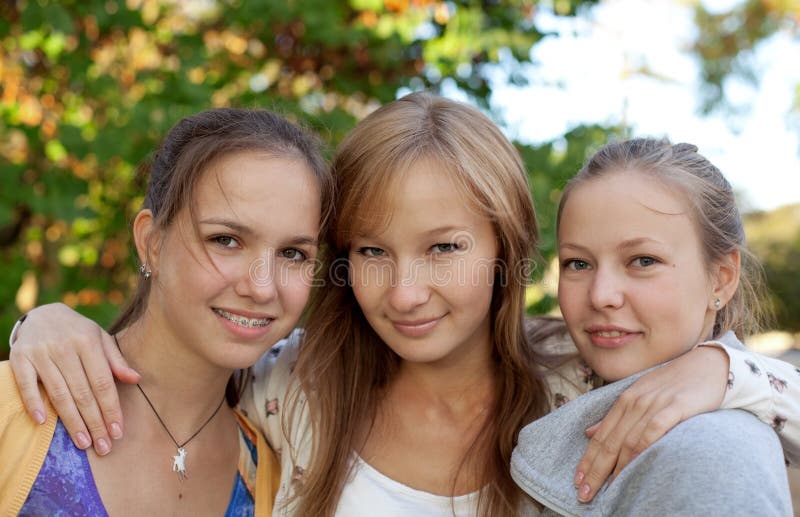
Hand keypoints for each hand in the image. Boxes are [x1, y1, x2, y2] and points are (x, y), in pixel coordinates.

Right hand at [8, 303, 139, 454]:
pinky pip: (27, 385)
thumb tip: (135, 379)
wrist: (42, 314)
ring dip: (72, 421)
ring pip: (59, 393)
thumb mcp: (100, 339)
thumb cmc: (77, 332)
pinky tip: (44, 423)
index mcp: (88, 342)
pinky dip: (34, 403)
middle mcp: (64, 347)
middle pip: (83, 392)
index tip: (118, 432)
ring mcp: (41, 353)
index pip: (103, 383)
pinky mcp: (19, 358)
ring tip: (83, 443)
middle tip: (103, 446)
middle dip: (95, 422)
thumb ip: (116, 361)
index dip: (111, 409)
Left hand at [573, 345, 728, 501]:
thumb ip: (616, 416)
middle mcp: (635, 402)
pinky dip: (640, 451)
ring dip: (615, 468)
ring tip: (606, 490)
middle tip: (583, 493)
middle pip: (609, 442)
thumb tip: (588, 433)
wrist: (709, 366)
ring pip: (627, 441)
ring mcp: (653, 405)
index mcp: (625, 400)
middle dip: (594, 469)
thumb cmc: (676, 384)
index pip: (601, 436)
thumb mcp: (641, 395)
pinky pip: (652, 433)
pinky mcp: (675, 408)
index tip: (577, 480)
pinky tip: (632, 469)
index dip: (587, 460)